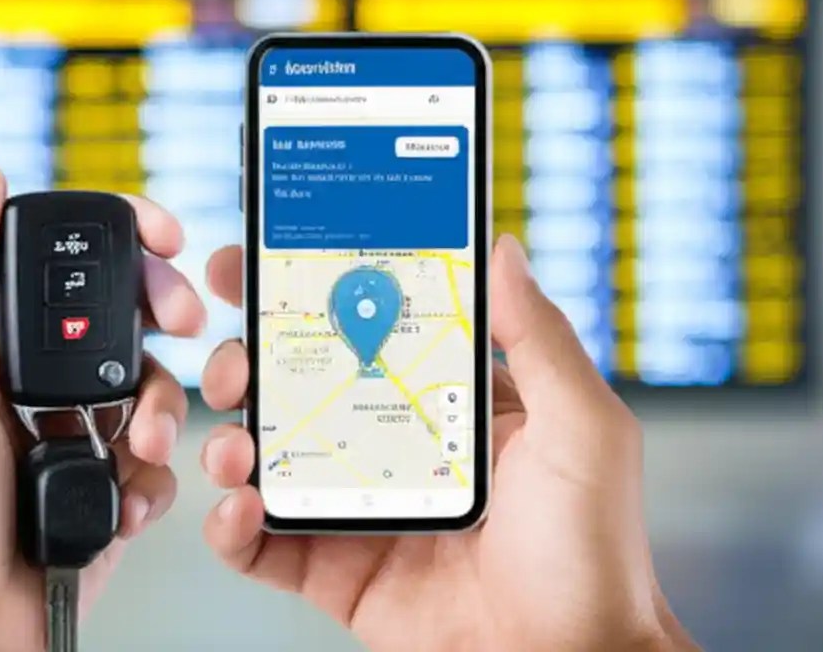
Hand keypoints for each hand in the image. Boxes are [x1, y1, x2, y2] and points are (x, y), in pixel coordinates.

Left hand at [0, 167, 205, 651]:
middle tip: (186, 326)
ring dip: (162, 412)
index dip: (125, 244)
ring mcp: (77, 438)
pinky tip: (120, 498)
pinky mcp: (108, 490)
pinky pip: (161, 464)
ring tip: (135, 445)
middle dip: (164, 323)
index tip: (167, 236)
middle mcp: (37, 385)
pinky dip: (153, 478)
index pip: (70, 270)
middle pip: (129, 324)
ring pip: (156, 392)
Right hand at [199, 236, 699, 651]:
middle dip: (252, 359)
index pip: (370, 328)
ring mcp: (357, 508)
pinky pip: (262, 543)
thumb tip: (502, 252)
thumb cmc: (592, 556)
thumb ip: (539, 340)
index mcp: (447, 403)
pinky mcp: (333, 570)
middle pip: (301, 385)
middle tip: (233, 350)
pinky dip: (231, 525)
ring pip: (268, 457)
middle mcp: (394, 446)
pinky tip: (238, 508)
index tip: (271, 257)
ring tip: (233, 442)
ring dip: (231, 438)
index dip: (315, 292)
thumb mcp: (581, 429)